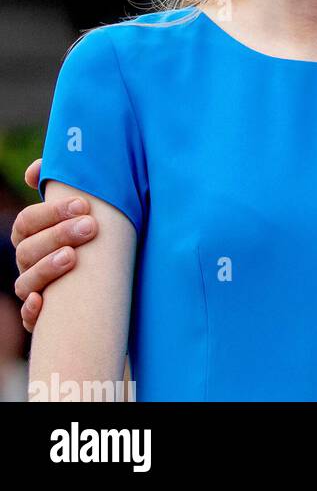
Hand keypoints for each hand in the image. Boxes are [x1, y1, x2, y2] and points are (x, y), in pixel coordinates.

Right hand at [10, 159, 96, 332]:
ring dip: (46, 269)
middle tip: (90, 227)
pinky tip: (42, 301)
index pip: (27, 222)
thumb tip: (34, 171)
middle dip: (58, 235)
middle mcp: (30, 263)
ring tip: (72, 257)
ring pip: (25, 282)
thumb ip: (66, 183)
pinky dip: (32, 311)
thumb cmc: (96, 232)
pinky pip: (30, 319)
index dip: (51, 212)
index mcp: (33, 235)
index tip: (83, 204)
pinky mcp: (46, 318)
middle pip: (27, 250)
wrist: (118, 276)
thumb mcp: (88, 207)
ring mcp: (36, 289)